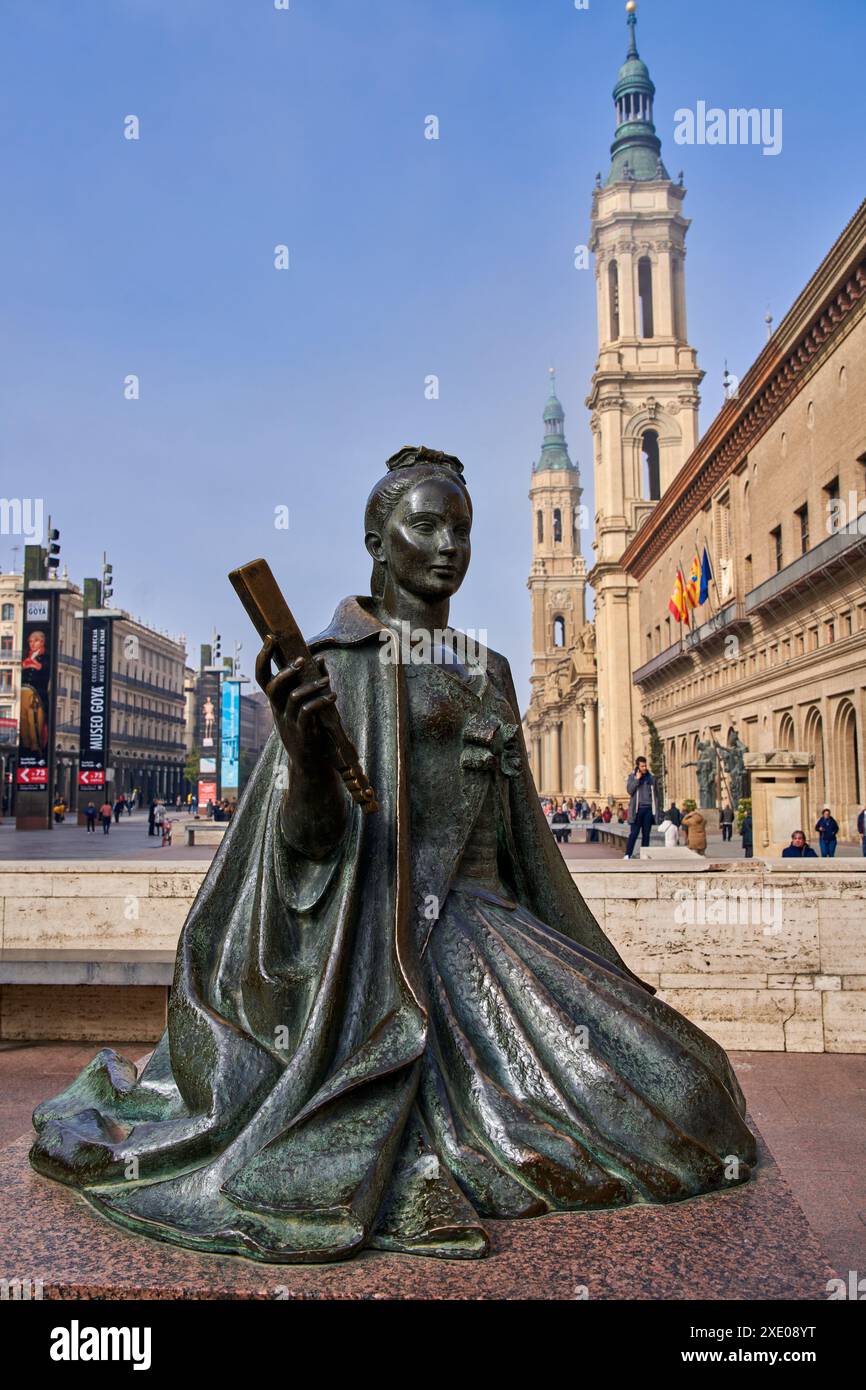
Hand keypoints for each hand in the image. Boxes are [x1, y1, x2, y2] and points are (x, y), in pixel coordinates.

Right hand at [256, 639, 336, 774]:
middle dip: (286, 670)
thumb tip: (319, 658)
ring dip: (311, 686)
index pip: (262, 676)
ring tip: (327, 682)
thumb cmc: (309, 728)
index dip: (263, 657)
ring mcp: (289, 722)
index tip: (271, 637)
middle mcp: (278, 710)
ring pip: (293, 698)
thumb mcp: (305, 705)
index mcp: (276, 701)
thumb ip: (311, 682)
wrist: (309, 762)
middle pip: (272, 686)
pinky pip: (308, 713)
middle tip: (302, 660)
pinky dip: (321, 702)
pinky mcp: (302, 732)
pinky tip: (333, 696)